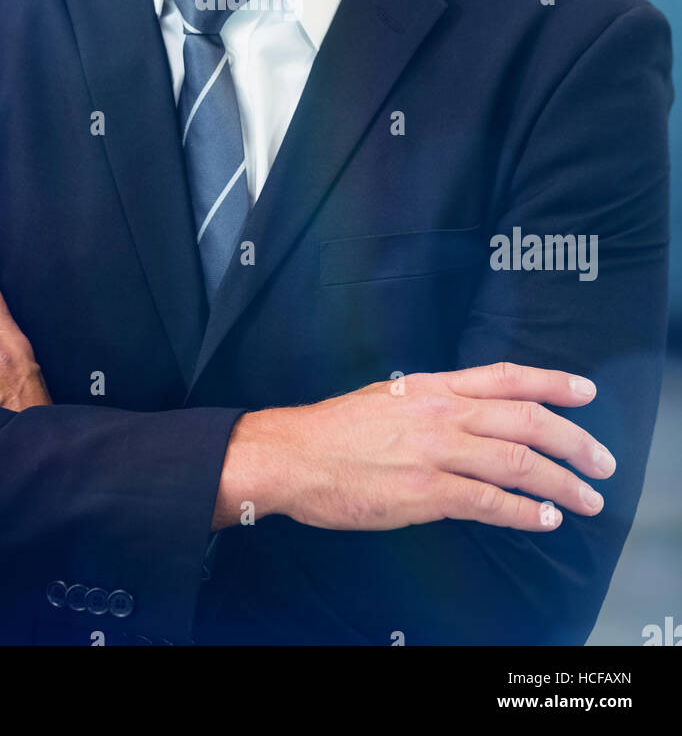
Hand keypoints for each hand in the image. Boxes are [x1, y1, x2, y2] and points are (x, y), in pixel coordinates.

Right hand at [214, 362, 614, 531]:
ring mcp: (436, 452)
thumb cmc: (335, 430)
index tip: (586, 391)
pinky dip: (523, 512)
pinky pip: (488, 502)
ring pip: (517, 462)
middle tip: (602, 460)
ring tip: (586, 498)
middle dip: (572, 440)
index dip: (551, 382)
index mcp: (432, 386)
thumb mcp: (389, 397)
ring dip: (560, 482)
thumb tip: (466, 414)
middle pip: (525, 420)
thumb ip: (432, 403)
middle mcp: (441, 412)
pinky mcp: (425, 492)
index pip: (505, 377)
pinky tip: (544, 520)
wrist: (294, 455)